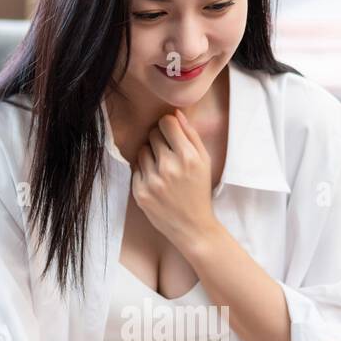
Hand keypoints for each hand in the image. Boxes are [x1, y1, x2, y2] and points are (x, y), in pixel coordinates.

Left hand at [131, 107, 216, 251]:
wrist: (192, 227)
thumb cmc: (199, 191)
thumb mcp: (204, 161)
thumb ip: (191, 135)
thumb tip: (175, 112)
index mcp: (188, 157)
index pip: (166, 122)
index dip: (168, 126)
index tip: (171, 135)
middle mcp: (169, 167)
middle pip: (152, 134)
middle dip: (159, 141)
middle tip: (168, 156)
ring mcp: (152, 181)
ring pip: (142, 150)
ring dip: (150, 156)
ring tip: (162, 170)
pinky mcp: (140, 192)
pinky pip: (136, 168)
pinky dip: (144, 171)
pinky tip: (156, 182)